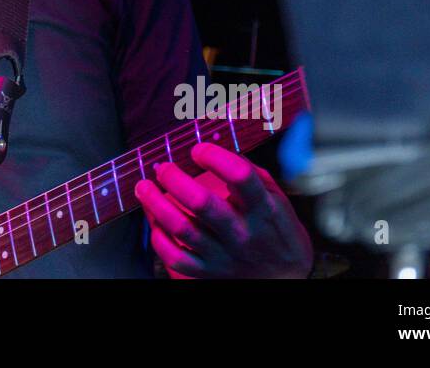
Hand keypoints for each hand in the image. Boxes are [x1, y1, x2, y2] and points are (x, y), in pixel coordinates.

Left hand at [134, 142, 313, 277]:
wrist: (286, 279)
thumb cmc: (278, 231)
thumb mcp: (277, 199)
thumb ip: (252, 174)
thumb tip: (220, 150)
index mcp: (264, 209)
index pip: (239, 176)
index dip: (215, 157)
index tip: (198, 150)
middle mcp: (243, 233)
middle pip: (202, 203)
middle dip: (175, 179)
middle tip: (163, 167)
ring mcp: (224, 255)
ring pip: (182, 229)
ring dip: (156, 204)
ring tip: (144, 187)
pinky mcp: (210, 272)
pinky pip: (176, 258)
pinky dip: (159, 239)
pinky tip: (154, 221)